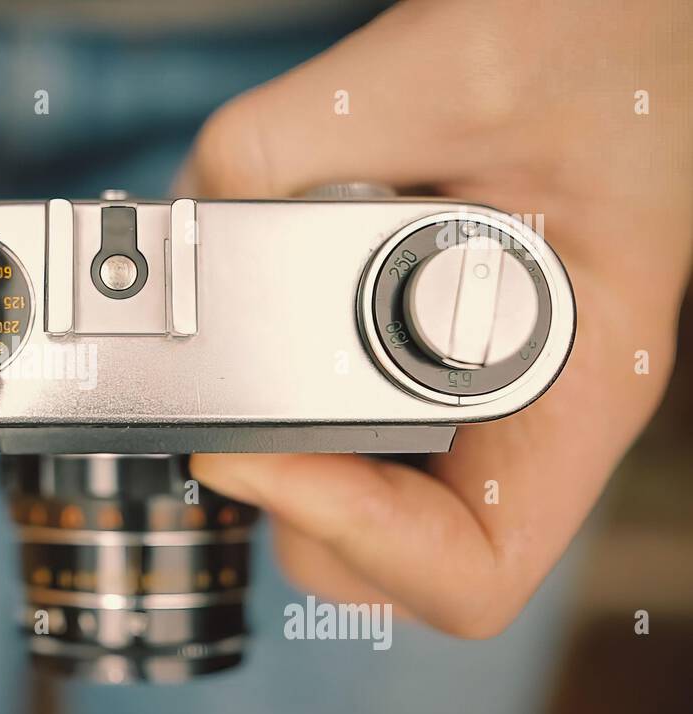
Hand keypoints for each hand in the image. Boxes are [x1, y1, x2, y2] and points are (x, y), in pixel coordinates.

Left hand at [179, 0, 691, 635]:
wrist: (622, 23)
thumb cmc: (590, 43)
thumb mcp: (441, 76)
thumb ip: (291, 144)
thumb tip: (179, 217)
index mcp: (569, 388)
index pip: (466, 571)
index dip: (347, 537)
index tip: (253, 450)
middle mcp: (518, 414)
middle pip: (382, 558)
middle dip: (289, 499)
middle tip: (225, 405)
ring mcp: (468, 395)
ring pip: (355, 500)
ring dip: (280, 452)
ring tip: (248, 352)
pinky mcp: (421, 357)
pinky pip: (342, 429)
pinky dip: (279, 394)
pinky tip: (263, 313)